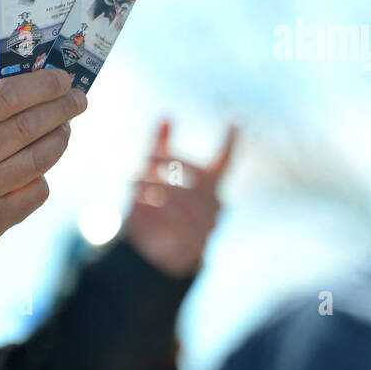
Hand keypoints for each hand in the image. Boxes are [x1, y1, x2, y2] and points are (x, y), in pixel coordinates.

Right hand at [0, 69, 86, 279]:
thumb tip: (28, 87)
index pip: (6, 97)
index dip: (42, 85)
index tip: (63, 79)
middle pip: (29, 126)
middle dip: (62, 108)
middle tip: (78, 99)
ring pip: (40, 159)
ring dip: (60, 138)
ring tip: (64, 127)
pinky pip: (36, 191)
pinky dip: (43, 174)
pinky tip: (39, 164)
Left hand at [123, 120, 236, 277]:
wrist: (149, 253)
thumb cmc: (155, 208)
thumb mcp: (153, 174)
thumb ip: (160, 146)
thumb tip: (167, 115)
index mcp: (209, 184)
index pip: (225, 160)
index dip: (231, 141)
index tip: (236, 120)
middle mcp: (214, 202)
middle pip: (199, 174)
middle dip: (173, 161)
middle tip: (148, 155)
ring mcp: (208, 222)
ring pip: (187, 196)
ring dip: (159, 185)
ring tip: (134, 179)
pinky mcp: (195, 240)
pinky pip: (178, 218)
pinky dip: (158, 207)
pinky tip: (142, 201)